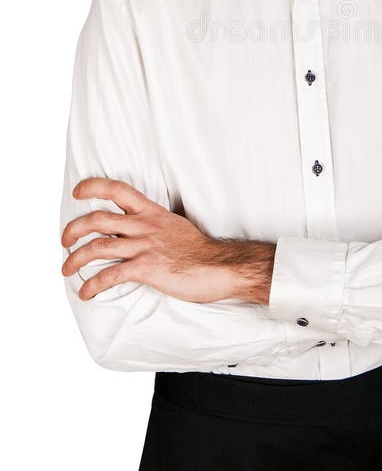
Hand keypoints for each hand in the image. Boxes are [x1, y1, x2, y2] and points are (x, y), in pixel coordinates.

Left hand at [61, 178, 274, 302]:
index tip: (78, 192)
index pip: (118, 190)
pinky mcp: (146, 268)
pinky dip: (92, 284)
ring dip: (75, 259)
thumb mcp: (175, 227)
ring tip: (66, 269)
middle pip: (97, 219)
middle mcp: (145, 225)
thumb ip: (154, 226)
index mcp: (152, 212)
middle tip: (65, 241)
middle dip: (73, 229)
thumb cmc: (200, 251)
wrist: (219, 266)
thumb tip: (138, 232)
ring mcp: (144, 246)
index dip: (94, 187)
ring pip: (97, 247)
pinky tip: (85, 292)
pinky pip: (110, 275)